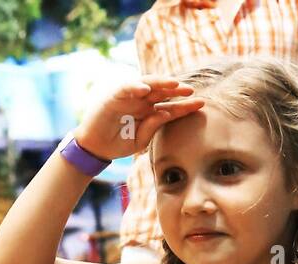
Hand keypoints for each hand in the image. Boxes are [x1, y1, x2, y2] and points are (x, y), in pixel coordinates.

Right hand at [75, 77, 204, 163]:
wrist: (96, 148)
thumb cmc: (118, 143)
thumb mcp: (140, 140)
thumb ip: (153, 127)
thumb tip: (165, 113)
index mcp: (149, 112)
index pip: (171, 107)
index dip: (185, 106)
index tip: (201, 104)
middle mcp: (141, 102)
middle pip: (162, 92)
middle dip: (177, 90)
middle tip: (191, 91)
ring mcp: (129, 97)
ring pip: (148, 85)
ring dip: (160, 83)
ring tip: (174, 84)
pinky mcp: (114, 96)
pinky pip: (126, 88)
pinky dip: (135, 87)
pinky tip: (146, 89)